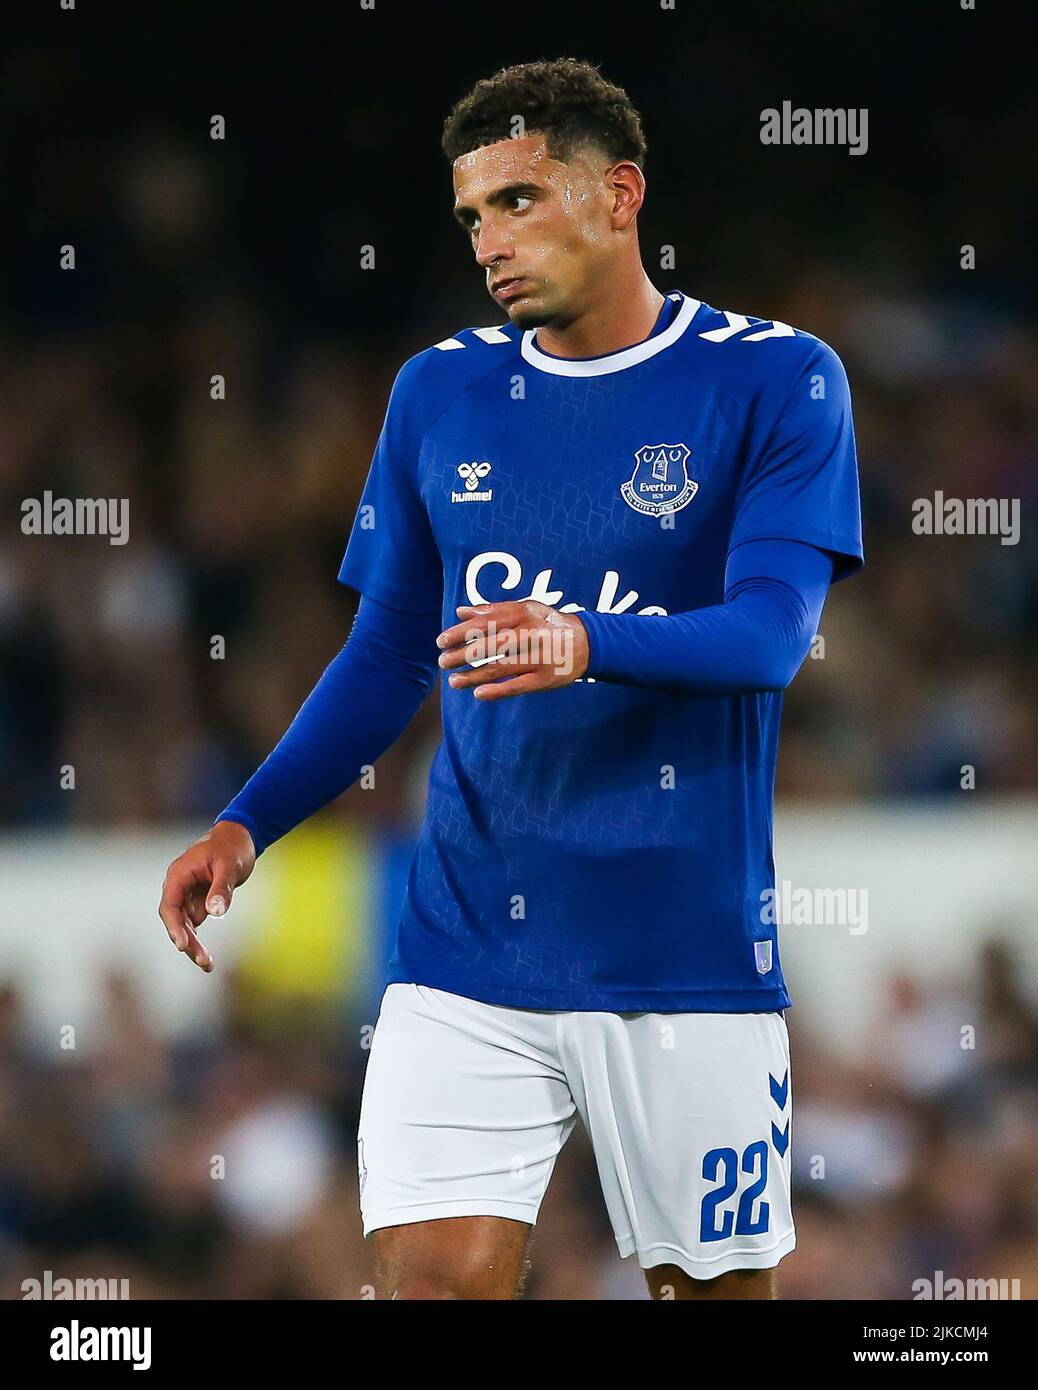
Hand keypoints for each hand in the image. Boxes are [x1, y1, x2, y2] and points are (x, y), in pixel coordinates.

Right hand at [158, 820, 255, 970]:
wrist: (241, 836)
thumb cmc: (233, 846)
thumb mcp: (230, 865)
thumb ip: (222, 888)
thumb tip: (214, 912)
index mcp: (179, 875)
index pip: (169, 906)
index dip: (174, 927)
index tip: (183, 945)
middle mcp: (178, 886)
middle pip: (176, 920)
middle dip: (187, 942)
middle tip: (204, 962)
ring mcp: (187, 894)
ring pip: (184, 924)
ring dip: (193, 944)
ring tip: (208, 965)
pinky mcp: (198, 899)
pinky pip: (193, 922)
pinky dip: (198, 937)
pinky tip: (206, 956)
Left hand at [436, 601, 588, 700]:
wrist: (587, 642)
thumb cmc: (547, 623)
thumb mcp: (525, 609)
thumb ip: (493, 611)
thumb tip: (461, 612)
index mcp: (524, 614)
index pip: (486, 623)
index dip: (461, 632)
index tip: (441, 641)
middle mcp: (532, 634)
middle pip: (491, 645)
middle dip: (463, 655)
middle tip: (443, 662)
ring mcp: (539, 657)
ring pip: (500, 668)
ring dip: (473, 676)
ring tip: (454, 681)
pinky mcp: (545, 679)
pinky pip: (517, 686)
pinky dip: (496, 691)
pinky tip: (477, 693)